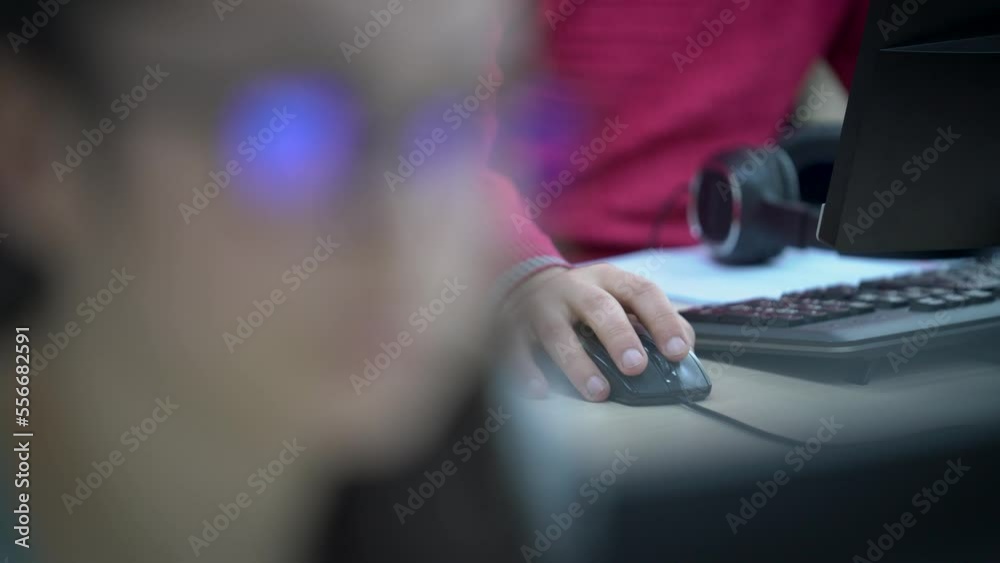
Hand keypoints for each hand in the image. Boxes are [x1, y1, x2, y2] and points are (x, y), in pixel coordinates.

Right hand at [505, 264, 694, 400]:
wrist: (522, 282)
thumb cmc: (583, 300)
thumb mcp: (617, 297)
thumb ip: (649, 319)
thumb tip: (683, 349)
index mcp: (608, 279)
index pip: (641, 293)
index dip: (662, 319)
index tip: (678, 350)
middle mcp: (575, 288)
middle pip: (599, 307)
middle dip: (619, 337)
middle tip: (636, 367)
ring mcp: (541, 306)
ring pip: (558, 331)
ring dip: (578, 362)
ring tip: (598, 391)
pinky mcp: (512, 325)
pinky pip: (516, 347)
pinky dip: (527, 369)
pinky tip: (541, 390)